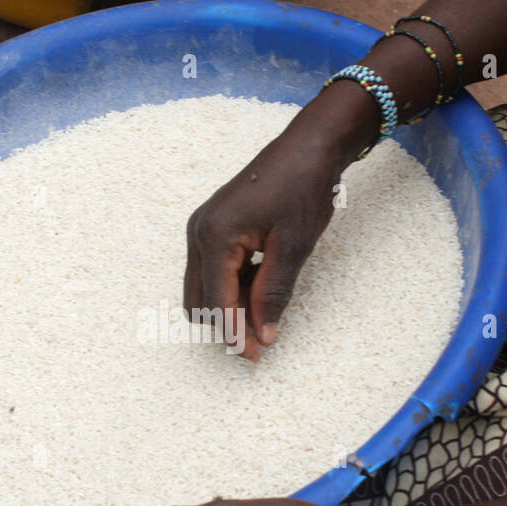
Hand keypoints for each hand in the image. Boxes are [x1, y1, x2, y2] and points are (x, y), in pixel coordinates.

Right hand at [182, 104, 357, 361]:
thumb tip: (263, 334)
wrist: (308, 147)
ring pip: (204, 287)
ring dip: (229, 307)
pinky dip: (232, 288)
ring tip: (265, 317)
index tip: (253, 358)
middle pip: (199, 300)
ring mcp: (202, 228)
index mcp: (214, 236)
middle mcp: (198, 232)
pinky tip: (260, 290)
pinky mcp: (212, 227)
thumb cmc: (302, 188)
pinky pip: (213, 270)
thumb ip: (273, 293)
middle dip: (226, 325)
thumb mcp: (293, 246)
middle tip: (261, 344)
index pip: (217, 301)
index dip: (234, 334)